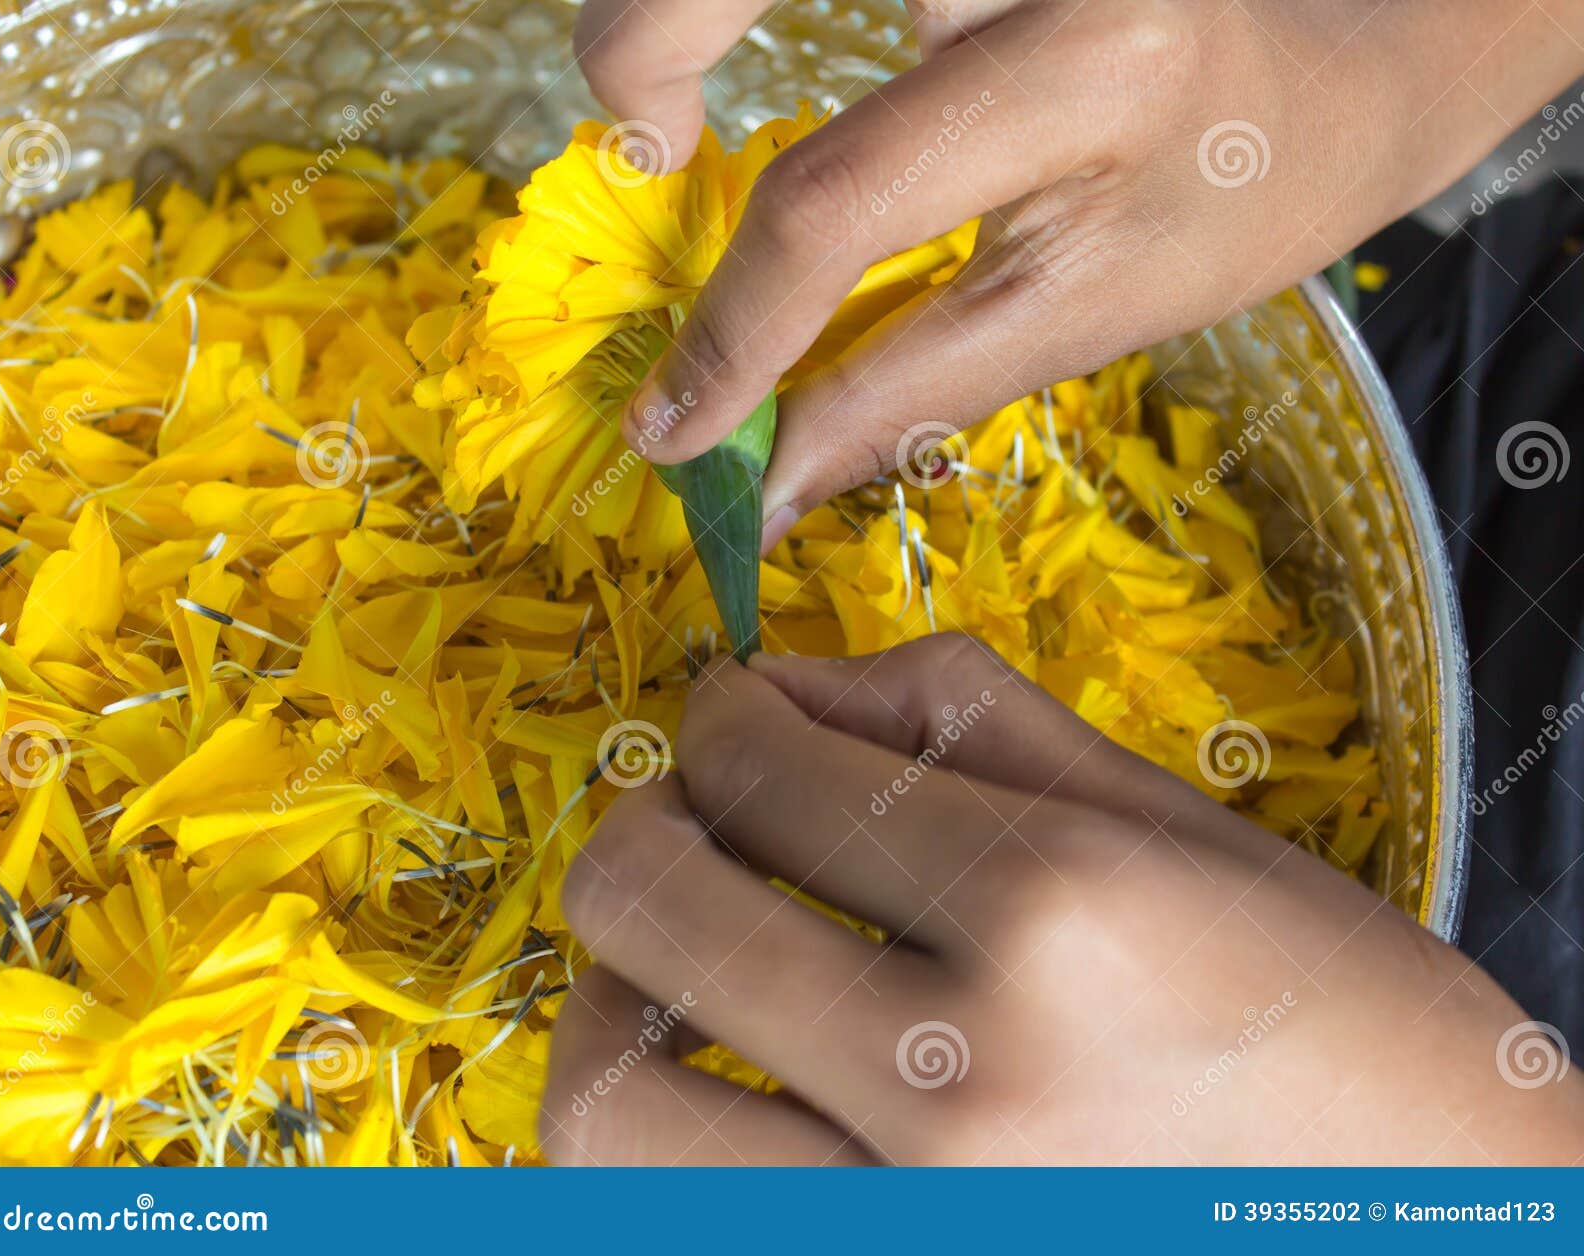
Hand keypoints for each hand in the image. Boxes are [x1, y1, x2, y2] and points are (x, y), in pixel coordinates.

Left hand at [539, 637, 1583, 1164]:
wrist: (1435, 1225)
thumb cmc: (1332, 1013)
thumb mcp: (1168, 817)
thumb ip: (953, 714)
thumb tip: (777, 681)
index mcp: (1049, 912)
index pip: (760, 766)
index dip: (720, 714)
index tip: (743, 716)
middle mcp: (956, 1082)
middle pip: (639, 911)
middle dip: (640, 824)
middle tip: (697, 815)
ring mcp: (902, 1221)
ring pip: (603, 1108)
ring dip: (613, 1005)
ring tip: (692, 972)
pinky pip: (682, 1211)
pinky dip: (676, 1131)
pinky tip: (742, 1084)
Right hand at [574, 0, 1583, 544]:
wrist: (1340, 58)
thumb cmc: (1239, 195)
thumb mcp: (1094, 309)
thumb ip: (912, 390)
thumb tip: (758, 485)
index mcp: (1088, 61)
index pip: (839, 199)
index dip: (734, 326)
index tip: (673, 427)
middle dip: (641, 37)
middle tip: (639, 137)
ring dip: (682, 9)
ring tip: (667, 101)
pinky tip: (735, 37)